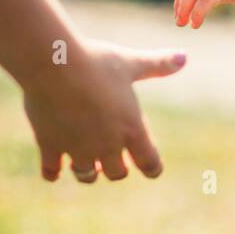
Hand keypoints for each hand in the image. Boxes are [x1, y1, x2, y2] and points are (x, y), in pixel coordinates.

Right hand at [22, 40, 185, 182]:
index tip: (151, 167)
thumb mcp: (129, 63)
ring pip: (85, 176)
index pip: (150, 164)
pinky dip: (53, 172)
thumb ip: (157, 64)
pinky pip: (51, 170)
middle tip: (112, 158)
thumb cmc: (96, 61)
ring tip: (85, 163)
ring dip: (87, 172)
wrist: (54, 64)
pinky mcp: (50, 146)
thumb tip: (184, 57)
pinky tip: (54, 170)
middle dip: (116, 168)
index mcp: (132, 129)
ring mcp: (77, 148)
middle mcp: (107, 145)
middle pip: (116, 174)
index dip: (152, 167)